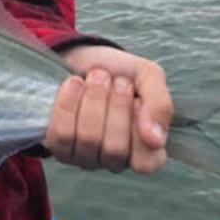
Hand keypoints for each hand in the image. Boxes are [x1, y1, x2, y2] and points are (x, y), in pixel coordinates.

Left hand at [44, 46, 172, 173]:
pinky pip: (61, 135)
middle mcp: (115, 160)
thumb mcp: (148, 77)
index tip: (136, 98)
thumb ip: (160, 106)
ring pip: (88, 140)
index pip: (146, 162)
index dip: (138, 127)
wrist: (84, 57)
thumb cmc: (120, 72)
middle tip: (116, 81)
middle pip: (114, 150)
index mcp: (144, 150)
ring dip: (93, 100)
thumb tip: (155, 140)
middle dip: (115, 105)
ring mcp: (85, 157)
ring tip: (95, 77)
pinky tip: (74, 84)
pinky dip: (68, 103)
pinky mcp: (59, 147)